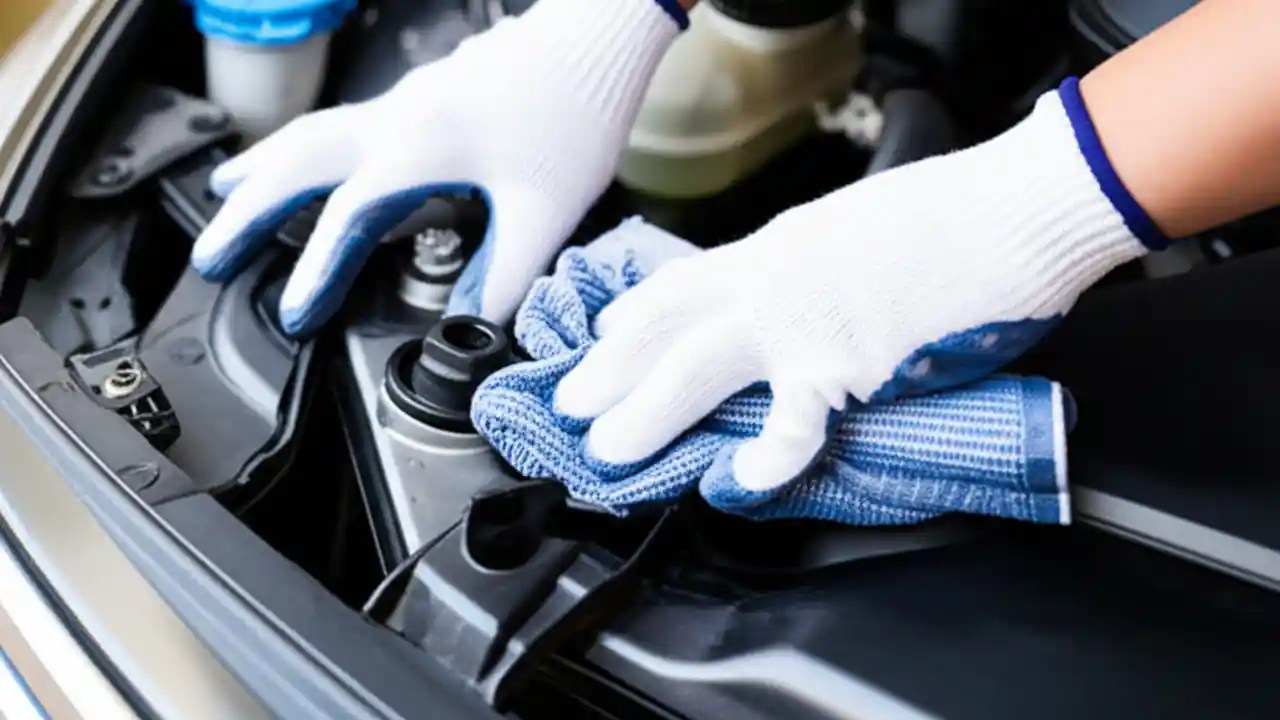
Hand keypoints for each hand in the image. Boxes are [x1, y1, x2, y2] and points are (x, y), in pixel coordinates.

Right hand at [190, 0, 682, 334]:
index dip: (315, 269)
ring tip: (224, 197)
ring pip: (310, 132)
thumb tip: (476, 326)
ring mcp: (401, 101)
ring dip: (264, 168)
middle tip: (210, 255)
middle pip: (297, 162)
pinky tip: (305, 160)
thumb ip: (506, 275)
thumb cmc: (573, 115)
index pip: (347, 217)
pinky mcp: (417, 96)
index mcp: (418, 148)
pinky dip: (303, 146)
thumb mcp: (545, 212)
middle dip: (248, 211)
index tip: (295, 313)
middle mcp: (395, 119)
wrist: (593, 43)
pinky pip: (338, 122)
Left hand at [555, 86, 1150, 493]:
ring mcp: (802, 320)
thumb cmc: (952, 216)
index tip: (598, 336)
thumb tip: (800, 300)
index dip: (631, 315)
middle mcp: (772, 280)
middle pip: (665, 328)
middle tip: (570, 406)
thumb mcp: (855, 230)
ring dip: (644, 413)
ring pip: (694, 370)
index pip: (680, 284)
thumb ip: (812, 270)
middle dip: (609, 370)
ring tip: (608, 452)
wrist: (1013, 209)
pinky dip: (763, 456)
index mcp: (776, 247)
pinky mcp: (846, 363)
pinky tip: (739, 479)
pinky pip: (789, 423)